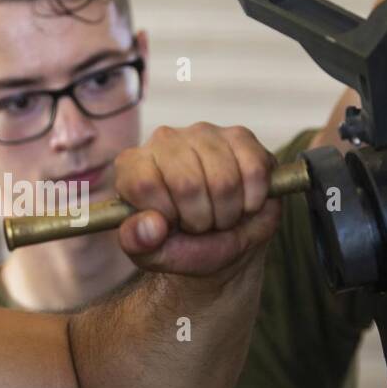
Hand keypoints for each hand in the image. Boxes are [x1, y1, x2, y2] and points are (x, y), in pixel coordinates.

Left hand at [113, 122, 281, 279]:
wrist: (223, 243)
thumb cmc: (182, 244)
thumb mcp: (152, 253)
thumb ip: (138, 241)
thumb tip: (152, 225)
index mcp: (132, 165)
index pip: (144, 183)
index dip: (165, 214)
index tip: (171, 224)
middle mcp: (165, 140)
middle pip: (187, 183)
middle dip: (199, 219)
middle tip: (199, 224)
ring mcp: (204, 134)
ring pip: (224, 180)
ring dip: (227, 213)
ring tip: (219, 216)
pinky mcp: (241, 137)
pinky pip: (254, 171)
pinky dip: (252, 200)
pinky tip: (242, 202)